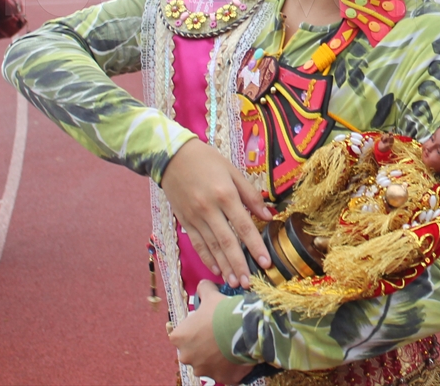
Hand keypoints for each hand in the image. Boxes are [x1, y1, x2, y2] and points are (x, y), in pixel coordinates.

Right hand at [161, 140, 272, 287]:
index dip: (255, 246)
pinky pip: (197, 243)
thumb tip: (268, 215)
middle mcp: (209, 209)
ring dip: (224, 266)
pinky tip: (215, 269)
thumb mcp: (233, 171)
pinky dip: (207, 258)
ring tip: (234, 282)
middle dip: (239, 264)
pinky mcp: (184, 221)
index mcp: (225, 195)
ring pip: (212, 247)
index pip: (244, 226)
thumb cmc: (207, 161)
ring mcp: (195, 217)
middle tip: (249, 283)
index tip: (265, 262)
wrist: (171, 157)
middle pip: (227, 242)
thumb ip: (250, 194)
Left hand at [171, 280, 254, 383]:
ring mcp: (204, 370)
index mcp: (179, 338)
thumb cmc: (223, 312)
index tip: (204, 325)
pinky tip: (238, 356)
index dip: (193, 330)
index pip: (180, 335)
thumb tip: (203, 284)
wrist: (245, 328)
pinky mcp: (222, 378)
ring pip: (207, 364)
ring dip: (216, 358)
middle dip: (203, 346)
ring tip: (230, 346)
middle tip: (218, 336)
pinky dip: (230, 367)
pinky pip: (224, 373)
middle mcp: (187, 357)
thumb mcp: (211, 296)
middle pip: (192, 352)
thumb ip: (204, 289)